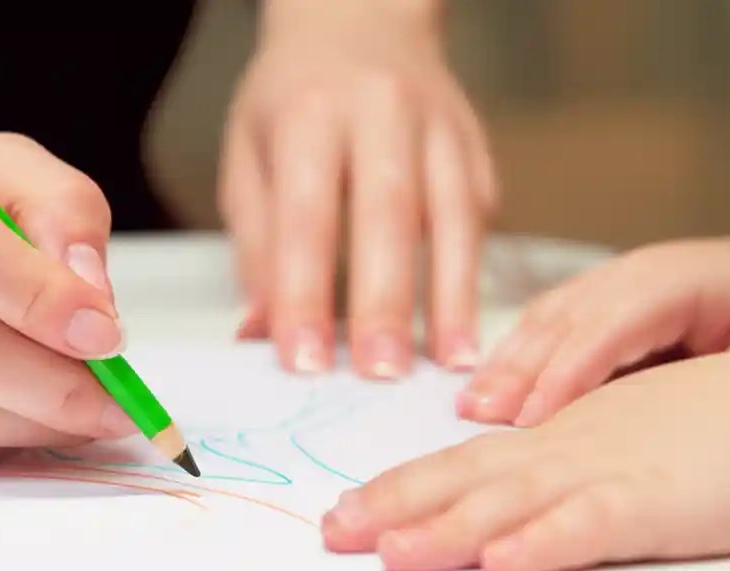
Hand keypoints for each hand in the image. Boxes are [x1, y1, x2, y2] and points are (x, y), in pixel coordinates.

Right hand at [0, 133, 132, 465]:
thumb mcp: (13, 177)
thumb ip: (65, 215)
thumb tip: (94, 301)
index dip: (42, 299)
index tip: (108, 335)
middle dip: (54, 382)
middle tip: (122, 403)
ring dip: (37, 422)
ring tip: (96, 412)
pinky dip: (3, 443)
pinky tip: (39, 420)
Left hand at [220, 0, 496, 377]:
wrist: (362, 20)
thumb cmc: (295, 100)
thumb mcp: (251, 154)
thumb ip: (257, 245)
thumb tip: (261, 333)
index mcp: (310, 112)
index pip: (307, 215)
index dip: (305, 292)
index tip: (305, 360)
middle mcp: (382, 110)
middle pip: (388, 214)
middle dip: (386, 302)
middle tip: (380, 375)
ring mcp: (440, 125)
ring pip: (451, 217)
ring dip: (451, 299)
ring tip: (448, 367)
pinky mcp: (475, 147)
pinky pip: (478, 216)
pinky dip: (473, 277)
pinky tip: (467, 330)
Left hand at [321, 351, 729, 570]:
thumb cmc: (700, 424)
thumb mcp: (611, 439)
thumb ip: (558, 466)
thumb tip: (501, 503)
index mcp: (551, 437)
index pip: (460, 463)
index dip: (399, 488)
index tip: (345, 511)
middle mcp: (563, 449)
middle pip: (465, 479)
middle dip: (395, 507)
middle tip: (333, 534)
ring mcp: (605, 471)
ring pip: (511, 500)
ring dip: (449, 527)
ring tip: (393, 555)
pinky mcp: (653, 499)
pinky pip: (591, 522)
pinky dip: (545, 541)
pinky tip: (505, 561)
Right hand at [459, 236, 729, 426]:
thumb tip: (694, 415)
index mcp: (675, 281)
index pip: (611, 327)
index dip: (569, 371)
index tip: (534, 418)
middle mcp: (629, 272)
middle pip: (562, 320)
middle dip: (519, 370)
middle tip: (479, 416)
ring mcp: (602, 278)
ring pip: (542, 319)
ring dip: (503, 364)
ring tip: (469, 409)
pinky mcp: (587, 295)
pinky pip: (540, 323)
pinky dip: (509, 357)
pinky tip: (482, 389)